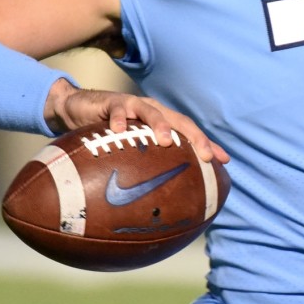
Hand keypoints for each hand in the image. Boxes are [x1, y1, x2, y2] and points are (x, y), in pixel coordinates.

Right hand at [44, 79, 228, 163]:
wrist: (79, 107)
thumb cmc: (109, 132)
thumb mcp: (129, 148)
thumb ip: (143, 165)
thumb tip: (154, 200)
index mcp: (162, 122)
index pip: (190, 133)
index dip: (207, 145)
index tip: (225, 162)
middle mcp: (153, 111)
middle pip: (180, 121)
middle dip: (195, 137)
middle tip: (205, 155)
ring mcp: (134, 105)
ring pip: (151, 111)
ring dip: (160, 124)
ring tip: (165, 139)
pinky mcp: (112, 103)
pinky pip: (117, 111)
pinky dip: (119, 119)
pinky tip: (119, 131)